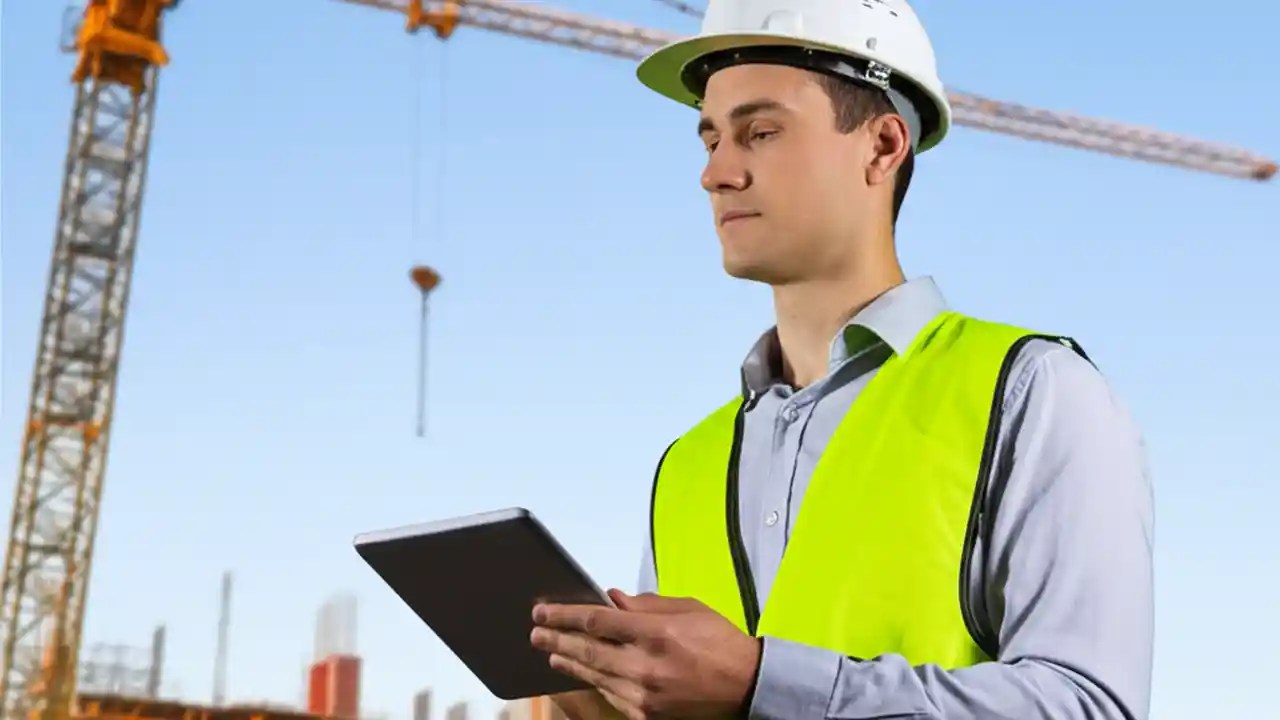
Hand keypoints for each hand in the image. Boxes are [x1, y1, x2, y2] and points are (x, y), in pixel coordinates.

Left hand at [530, 589, 760, 719]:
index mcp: (655, 633)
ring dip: (569, 662)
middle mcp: (645, 665)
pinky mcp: (646, 715)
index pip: (596, 621)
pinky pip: (611, 696)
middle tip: (535, 632)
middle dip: (556, 639)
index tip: (543, 610)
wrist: (746, 685)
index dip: (564, 615)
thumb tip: (611, 599)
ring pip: (594, 675)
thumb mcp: (688, 609)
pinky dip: (593, 682)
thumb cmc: (720, 642)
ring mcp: (643, 695)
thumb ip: (646, 604)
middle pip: (587, 650)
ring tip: (550, 652)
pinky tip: (582, 673)